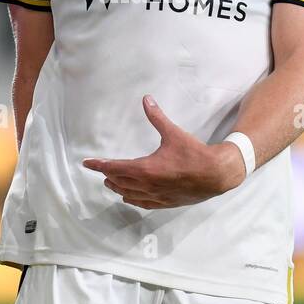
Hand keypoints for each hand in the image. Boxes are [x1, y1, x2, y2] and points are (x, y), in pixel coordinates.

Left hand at [82, 95, 247, 208]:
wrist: (216, 175)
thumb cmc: (194, 154)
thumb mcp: (174, 133)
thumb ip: (157, 117)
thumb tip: (146, 100)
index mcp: (146, 169)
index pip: (115, 167)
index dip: (99, 165)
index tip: (87, 163)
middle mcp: (147, 185)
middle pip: (119, 181)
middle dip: (108, 175)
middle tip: (100, 170)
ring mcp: (156, 196)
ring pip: (129, 194)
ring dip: (117, 187)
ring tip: (110, 183)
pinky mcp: (165, 202)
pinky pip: (142, 203)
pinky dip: (132, 199)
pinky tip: (129, 198)